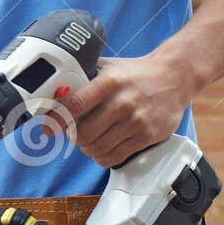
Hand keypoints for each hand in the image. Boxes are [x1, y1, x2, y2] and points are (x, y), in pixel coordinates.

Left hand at [44, 54, 193, 167]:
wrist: (176, 77)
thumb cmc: (138, 73)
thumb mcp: (110, 67)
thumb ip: (85, 77)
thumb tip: (55, 89)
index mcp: (109, 83)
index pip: (75, 105)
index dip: (56, 119)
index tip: (47, 127)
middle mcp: (122, 103)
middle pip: (83, 133)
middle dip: (73, 137)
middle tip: (73, 133)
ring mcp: (136, 122)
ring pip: (97, 147)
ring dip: (87, 148)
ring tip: (88, 141)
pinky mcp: (147, 136)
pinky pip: (115, 156)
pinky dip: (102, 157)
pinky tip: (102, 149)